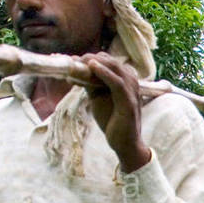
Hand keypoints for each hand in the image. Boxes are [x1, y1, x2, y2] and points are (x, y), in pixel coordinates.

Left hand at [82, 52, 149, 171]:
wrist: (124, 144)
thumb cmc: (112, 121)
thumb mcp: (98, 99)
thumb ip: (91, 85)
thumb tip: (77, 71)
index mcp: (124, 80)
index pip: (108, 62)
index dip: (91, 58)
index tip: (72, 59)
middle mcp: (130, 82)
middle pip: (110, 61)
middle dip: (90, 58)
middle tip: (73, 60)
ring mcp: (131, 91)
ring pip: (115, 67)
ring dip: (95, 62)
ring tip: (80, 61)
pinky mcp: (129, 101)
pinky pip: (117, 82)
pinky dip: (104, 73)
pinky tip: (92, 67)